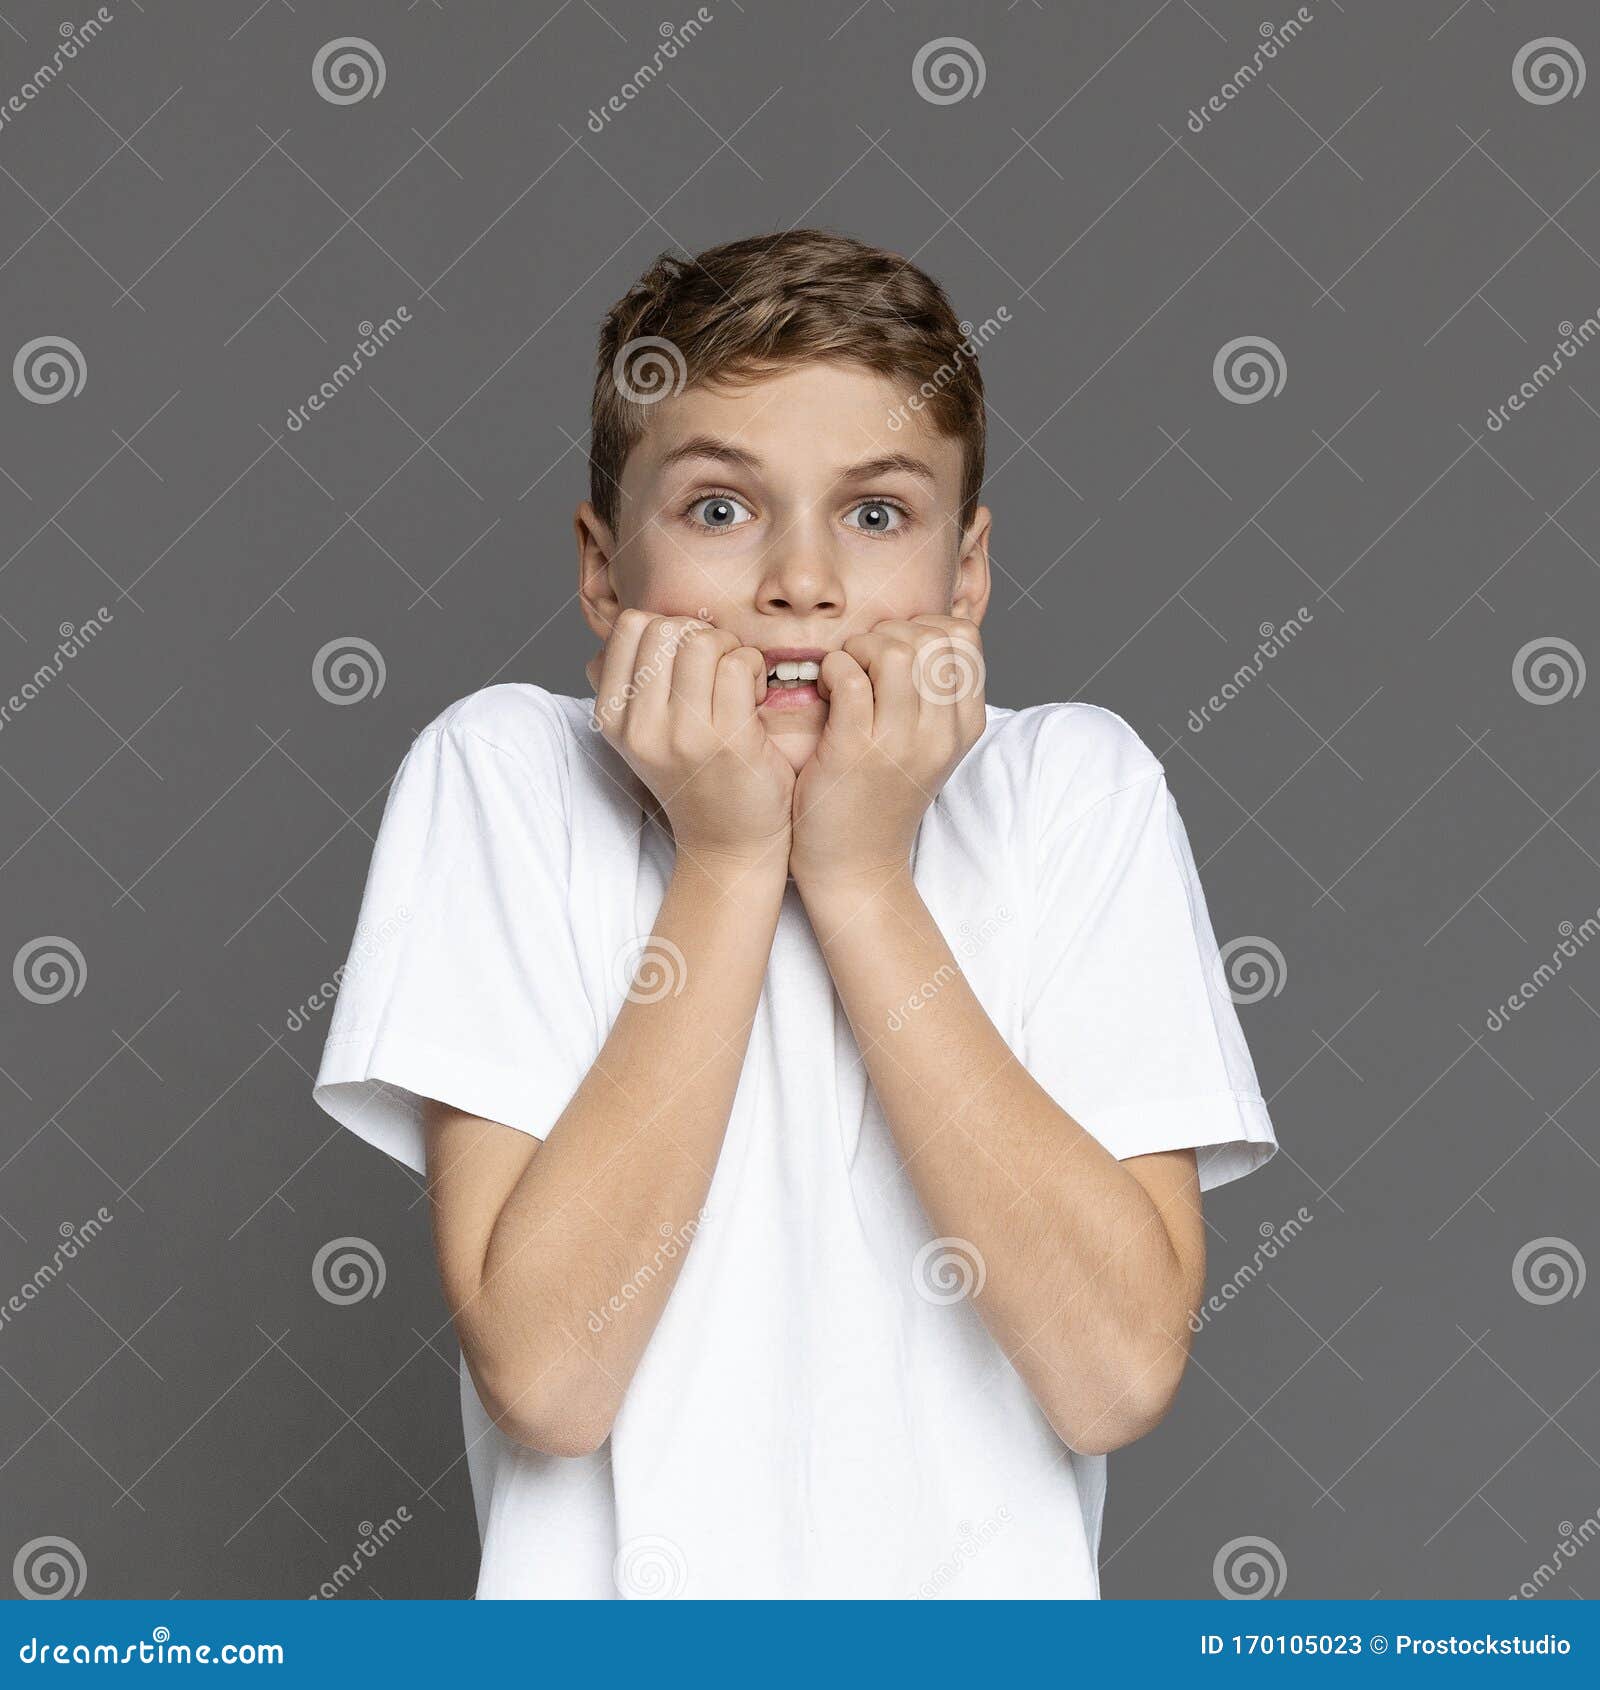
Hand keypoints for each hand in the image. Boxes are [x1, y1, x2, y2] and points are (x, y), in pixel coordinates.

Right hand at [587, 610, 794, 875]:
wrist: (728, 843)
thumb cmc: (694, 775)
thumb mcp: (644, 733)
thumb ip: (631, 680)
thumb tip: (631, 623)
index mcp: (613, 716)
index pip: (631, 626)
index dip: (668, 629)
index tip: (686, 660)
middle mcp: (640, 727)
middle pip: (667, 627)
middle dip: (700, 635)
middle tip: (717, 669)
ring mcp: (683, 736)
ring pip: (704, 641)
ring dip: (731, 650)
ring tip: (737, 682)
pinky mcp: (728, 742)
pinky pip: (739, 665)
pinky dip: (754, 668)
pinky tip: (754, 696)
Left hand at [789, 616, 985, 894]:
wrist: (855, 865)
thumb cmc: (881, 796)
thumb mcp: (926, 746)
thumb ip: (932, 695)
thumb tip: (921, 630)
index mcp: (964, 726)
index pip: (963, 637)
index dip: (922, 626)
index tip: (894, 651)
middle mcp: (940, 733)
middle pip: (930, 637)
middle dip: (888, 633)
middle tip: (862, 660)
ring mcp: (900, 743)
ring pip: (894, 651)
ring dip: (858, 648)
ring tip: (845, 672)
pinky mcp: (856, 751)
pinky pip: (851, 677)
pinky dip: (833, 668)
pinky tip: (826, 688)